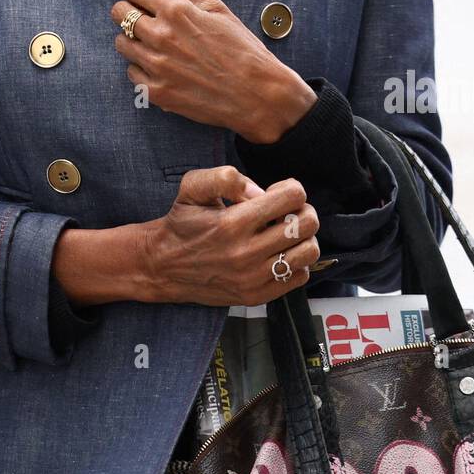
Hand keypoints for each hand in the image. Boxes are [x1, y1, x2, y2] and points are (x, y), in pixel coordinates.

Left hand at [110, 0, 316, 142]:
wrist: (259, 95)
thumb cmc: (241, 47)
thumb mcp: (213, 6)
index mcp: (175, 10)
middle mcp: (160, 37)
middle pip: (118, 13)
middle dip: (131, 11)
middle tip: (152, 19)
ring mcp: (156, 67)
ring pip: (121, 43)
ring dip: (136, 40)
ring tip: (160, 44)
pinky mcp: (157, 93)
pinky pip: (131, 73)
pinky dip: (143, 69)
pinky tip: (165, 67)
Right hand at [139, 165, 320, 305]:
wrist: (164, 265)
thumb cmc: (182, 223)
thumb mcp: (193, 186)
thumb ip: (226, 177)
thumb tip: (260, 192)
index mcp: (233, 222)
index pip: (293, 197)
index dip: (290, 188)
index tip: (276, 192)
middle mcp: (246, 252)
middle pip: (307, 223)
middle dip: (301, 210)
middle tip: (284, 212)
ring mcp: (253, 278)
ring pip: (309, 251)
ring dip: (302, 237)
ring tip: (284, 233)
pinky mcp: (257, 296)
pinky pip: (299, 277)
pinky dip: (295, 262)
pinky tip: (277, 253)